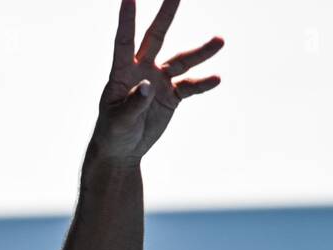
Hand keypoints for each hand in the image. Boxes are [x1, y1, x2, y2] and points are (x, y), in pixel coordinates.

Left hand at [92, 0, 222, 164]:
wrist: (122, 151)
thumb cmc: (113, 134)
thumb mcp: (119, 121)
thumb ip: (133, 103)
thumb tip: (148, 85)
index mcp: (121, 73)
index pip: (124, 42)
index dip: (127, 20)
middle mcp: (142, 70)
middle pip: (156, 37)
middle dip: (166, 15)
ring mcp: (158, 81)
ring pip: (181, 61)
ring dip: (200, 52)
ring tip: (220, 41)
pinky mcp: (170, 95)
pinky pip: (190, 86)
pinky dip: (203, 83)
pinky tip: (216, 79)